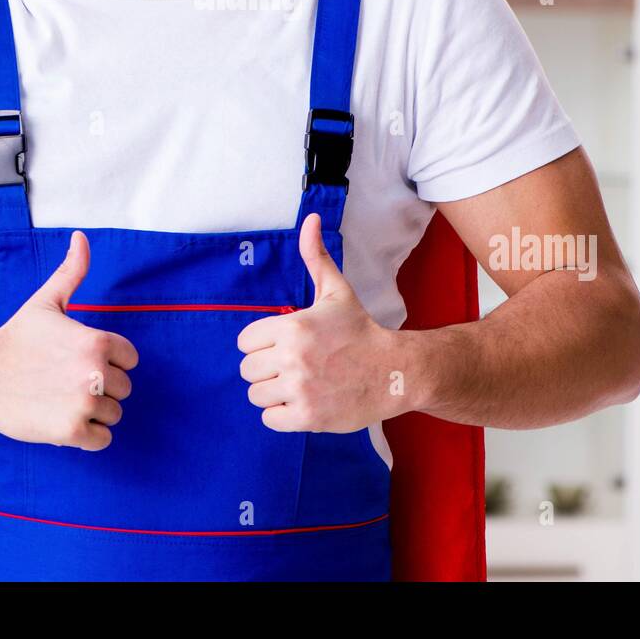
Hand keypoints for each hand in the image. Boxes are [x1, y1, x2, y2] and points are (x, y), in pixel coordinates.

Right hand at [0, 231, 137, 449]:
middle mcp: (96, 372)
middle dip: (101, 388)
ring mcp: (84, 403)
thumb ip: (72, 271)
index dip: (108, 362)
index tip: (80, 362)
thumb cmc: (15, 337)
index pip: (130, 359)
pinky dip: (88, 437)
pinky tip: (64, 421)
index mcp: (97, 341)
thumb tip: (82, 237)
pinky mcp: (70, 431)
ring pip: (114, 415)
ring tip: (62, 400)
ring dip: (93, 413)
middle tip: (67, 383)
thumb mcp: (47, 301)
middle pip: (124, 389)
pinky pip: (102, 440)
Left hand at [236, 212, 398, 432]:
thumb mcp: (336, 291)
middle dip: (266, 368)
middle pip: (247, 370)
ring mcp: (300, 389)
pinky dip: (282, 414)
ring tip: (298, 383)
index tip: (284, 344)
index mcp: (293, 326)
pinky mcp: (307, 417)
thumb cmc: (360, 330)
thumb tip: (311, 219)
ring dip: (273, 392)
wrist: (394, 372)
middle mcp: (292, 358)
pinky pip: (269, 419)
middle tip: (292, 366)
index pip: (245, 342)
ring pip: (256, 395)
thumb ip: (315, 256)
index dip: (262, 343)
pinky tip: (303, 401)